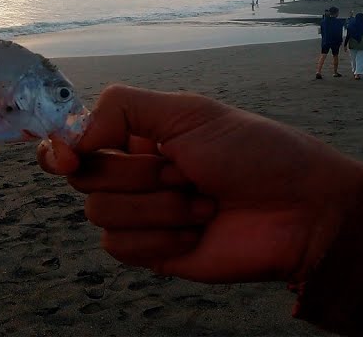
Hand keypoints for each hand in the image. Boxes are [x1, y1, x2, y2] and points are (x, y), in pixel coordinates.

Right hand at [38, 85, 362, 284]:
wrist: (300, 211)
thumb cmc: (254, 152)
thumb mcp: (187, 111)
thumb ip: (119, 109)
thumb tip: (67, 140)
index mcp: (137, 133)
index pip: (73, 139)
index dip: (62, 149)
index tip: (72, 155)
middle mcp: (134, 172)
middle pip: (83, 178)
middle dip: (136, 174)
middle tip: (184, 169)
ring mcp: (143, 214)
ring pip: (100, 214)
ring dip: (158, 207)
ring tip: (203, 201)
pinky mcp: (154, 252)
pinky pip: (120, 248)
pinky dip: (161, 237)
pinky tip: (198, 230)